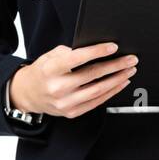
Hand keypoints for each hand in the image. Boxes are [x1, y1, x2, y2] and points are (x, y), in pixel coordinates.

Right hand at [9, 42, 137, 118]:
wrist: (28, 94)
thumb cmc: (43, 72)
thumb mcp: (50, 56)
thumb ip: (70, 53)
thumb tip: (98, 51)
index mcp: (50, 69)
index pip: (78, 58)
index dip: (97, 52)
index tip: (113, 47)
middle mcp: (57, 87)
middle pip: (93, 74)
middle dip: (115, 66)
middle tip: (130, 59)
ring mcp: (65, 102)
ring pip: (98, 90)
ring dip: (118, 79)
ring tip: (129, 70)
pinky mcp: (72, 112)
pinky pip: (97, 101)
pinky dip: (112, 91)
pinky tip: (121, 82)